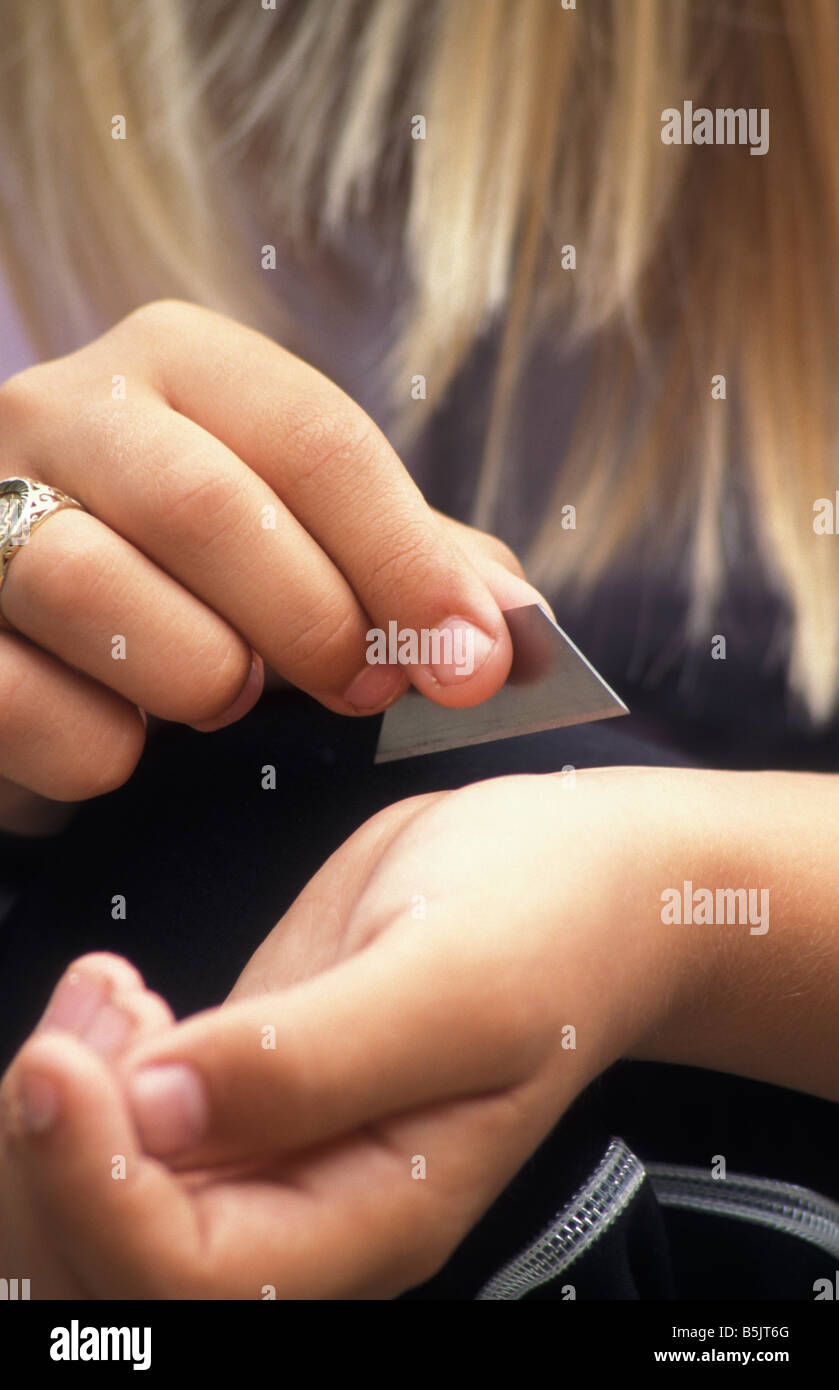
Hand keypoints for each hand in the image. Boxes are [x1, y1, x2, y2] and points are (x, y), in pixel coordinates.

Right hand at [0, 300, 541, 817]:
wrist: (41, 633)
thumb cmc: (199, 583)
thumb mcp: (309, 545)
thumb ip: (408, 565)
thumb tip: (519, 624)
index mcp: (178, 363)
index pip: (316, 440)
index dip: (407, 562)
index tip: (473, 662)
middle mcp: (60, 409)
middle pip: (206, 504)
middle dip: (310, 622)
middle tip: (360, 690)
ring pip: (88, 586)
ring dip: (196, 674)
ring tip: (223, 700)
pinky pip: (17, 698)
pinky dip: (96, 747)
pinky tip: (127, 744)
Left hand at [2, 768, 692, 1298]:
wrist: (579, 877)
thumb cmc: (551, 922)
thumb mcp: (457, 980)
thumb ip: (314, 1058)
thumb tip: (155, 1112)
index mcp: (377, 1216)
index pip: (185, 1277)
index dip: (92, 1187)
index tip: (61, 1063)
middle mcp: (310, 1208)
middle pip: (110, 1268)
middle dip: (51, 1151)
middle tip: (86, 1016)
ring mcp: (267, 1151)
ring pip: (94, 1203)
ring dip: (58, 1109)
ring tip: (107, 995)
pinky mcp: (239, 1089)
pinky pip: (116, 1127)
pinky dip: (85, 1066)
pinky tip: (119, 994)